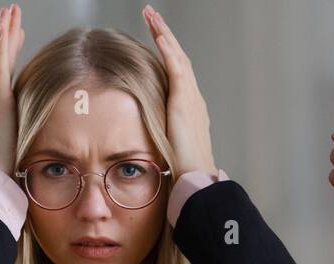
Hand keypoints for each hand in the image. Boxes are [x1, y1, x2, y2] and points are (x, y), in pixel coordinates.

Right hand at [0, 4, 24, 175]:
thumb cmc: (10, 173)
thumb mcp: (26, 151)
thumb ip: (33, 143)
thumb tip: (47, 151)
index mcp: (1, 110)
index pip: (6, 73)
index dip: (11, 52)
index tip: (19, 35)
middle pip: (1, 59)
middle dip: (7, 35)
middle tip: (12, 14)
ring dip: (4, 31)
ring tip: (10, 10)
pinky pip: (0, 61)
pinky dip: (3, 41)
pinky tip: (7, 24)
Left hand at [143, 6, 215, 175]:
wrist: (194, 179)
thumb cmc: (180, 171)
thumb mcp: (166, 148)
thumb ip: (156, 137)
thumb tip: (139, 142)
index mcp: (188, 108)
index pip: (175, 71)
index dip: (165, 51)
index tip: (154, 35)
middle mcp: (193, 98)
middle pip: (178, 57)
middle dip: (164, 34)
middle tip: (150, 14)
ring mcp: (190, 98)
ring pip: (177, 56)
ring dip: (163, 34)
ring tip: (151, 15)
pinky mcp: (184, 102)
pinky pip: (177, 70)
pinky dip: (168, 51)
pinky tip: (159, 36)